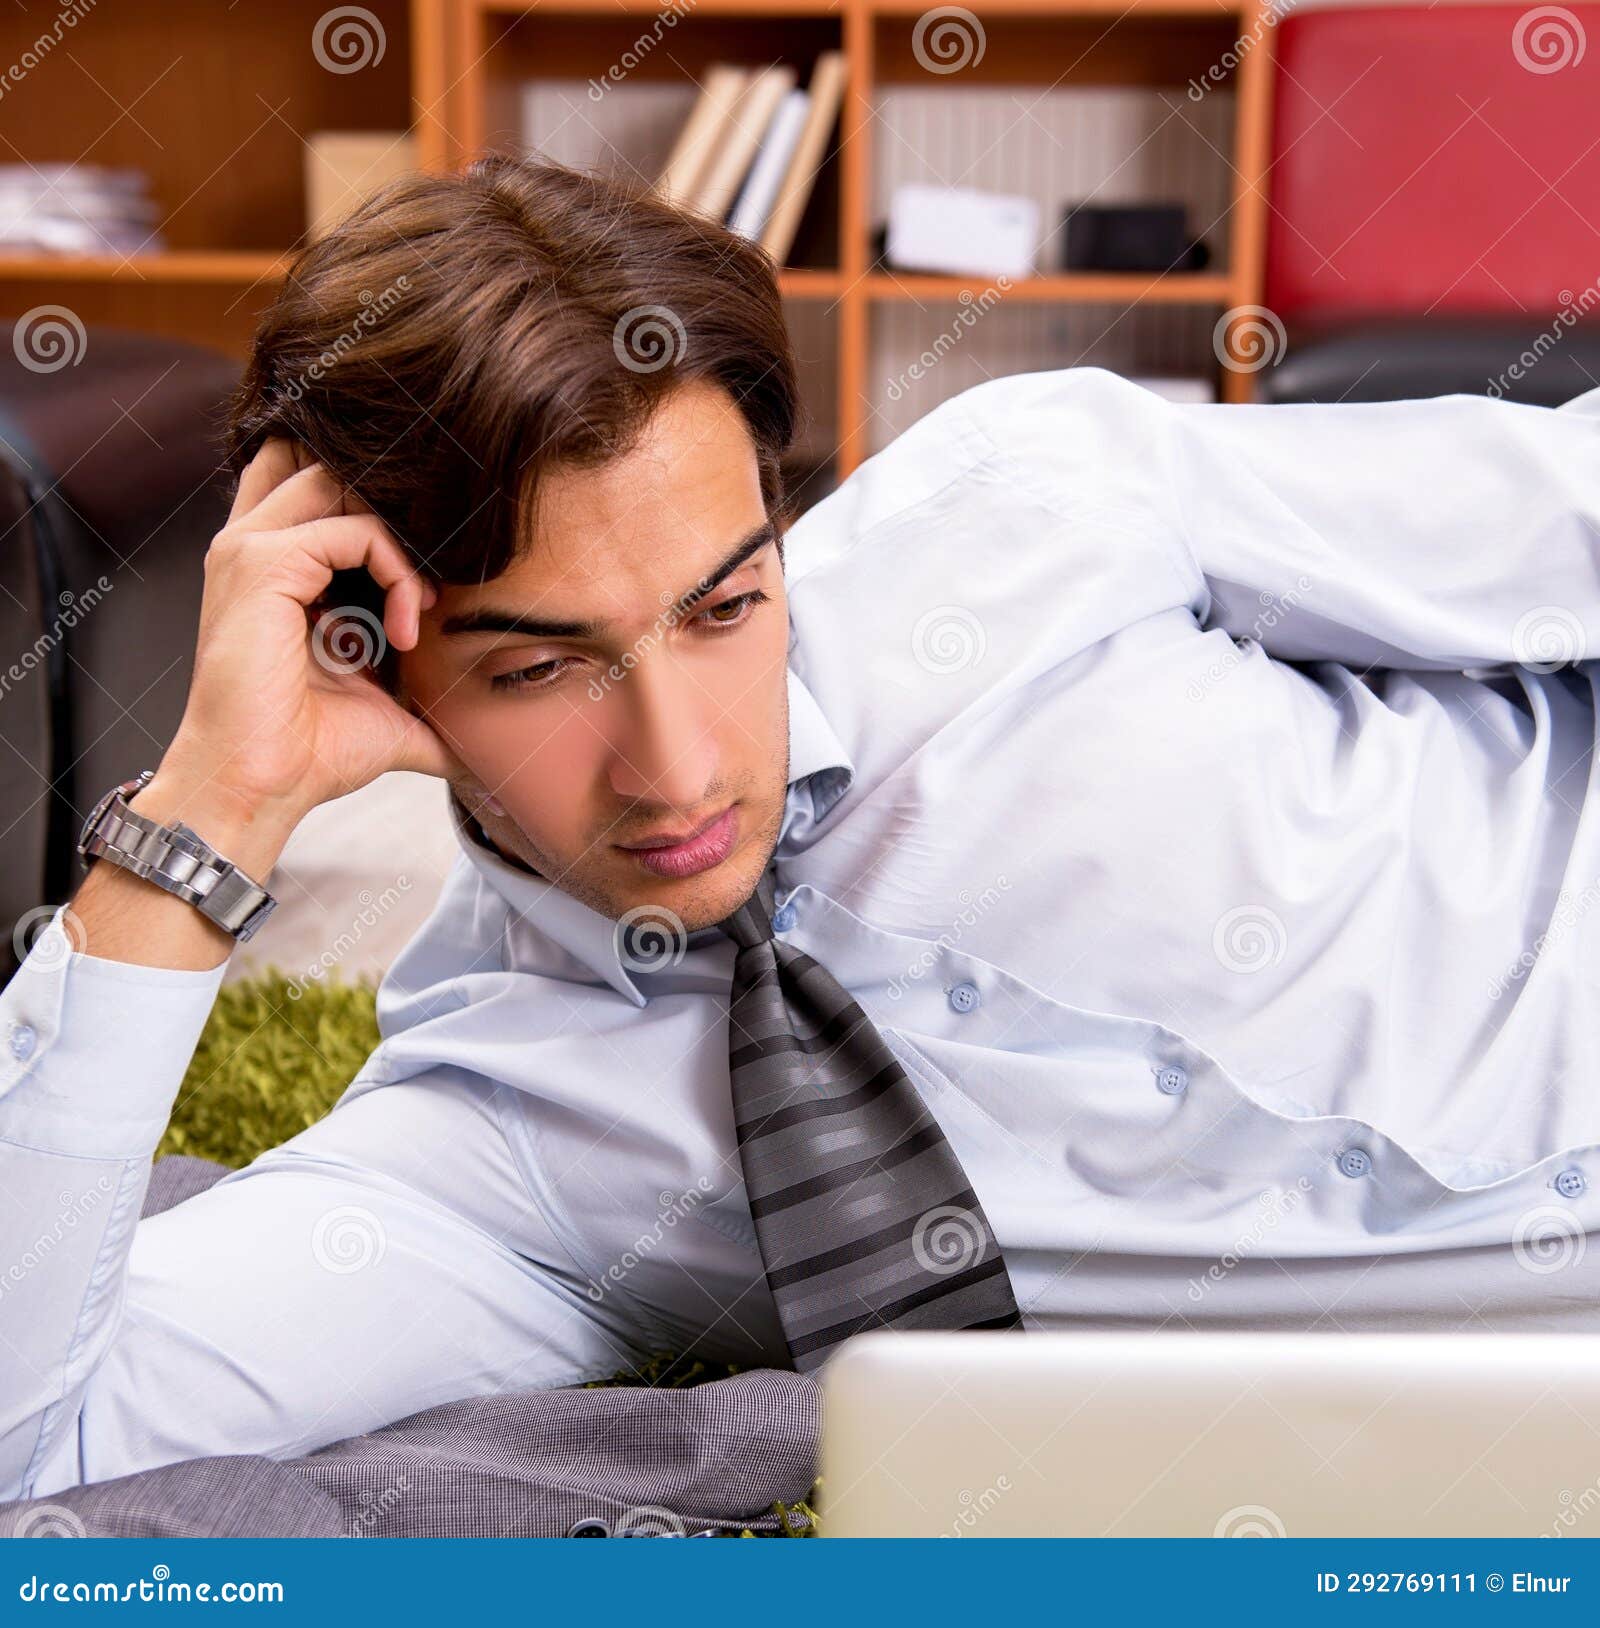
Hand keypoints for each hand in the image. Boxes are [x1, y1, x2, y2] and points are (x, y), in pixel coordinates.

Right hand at [156, 436, 457, 832]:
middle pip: (335, 466)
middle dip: (401, 515)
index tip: (425, 576)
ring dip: (404, 544)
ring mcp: (250, 547)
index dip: (384, 503)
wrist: (264, 785)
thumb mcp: (383, 708)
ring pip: (347, 485)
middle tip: (427, 586)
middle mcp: (254, 543)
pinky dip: (397, 571)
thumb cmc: (311, 751)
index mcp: (273, 565)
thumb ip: (425, 701)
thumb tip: (481, 748)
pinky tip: (401, 632)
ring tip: (416, 614)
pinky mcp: (262, 563)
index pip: (320, 479)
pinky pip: (355, 529)